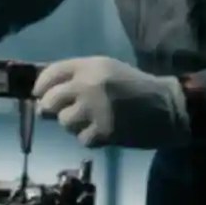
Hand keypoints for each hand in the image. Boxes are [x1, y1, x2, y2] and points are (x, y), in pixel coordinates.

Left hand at [33, 56, 189, 148]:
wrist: (167, 107)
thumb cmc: (135, 87)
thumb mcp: (107, 69)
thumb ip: (79, 75)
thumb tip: (45, 90)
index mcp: (89, 66)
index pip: (50, 74)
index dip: (40, 87)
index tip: (38, 95)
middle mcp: (88, 84)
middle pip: (49, 101)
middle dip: (50, 109)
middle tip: (61, 112)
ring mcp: (95, 108)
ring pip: (63, 122)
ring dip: (73, 125)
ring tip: (89, 120)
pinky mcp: (104, 131)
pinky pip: (81, 138)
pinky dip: (90, 138)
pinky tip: (103, 131)